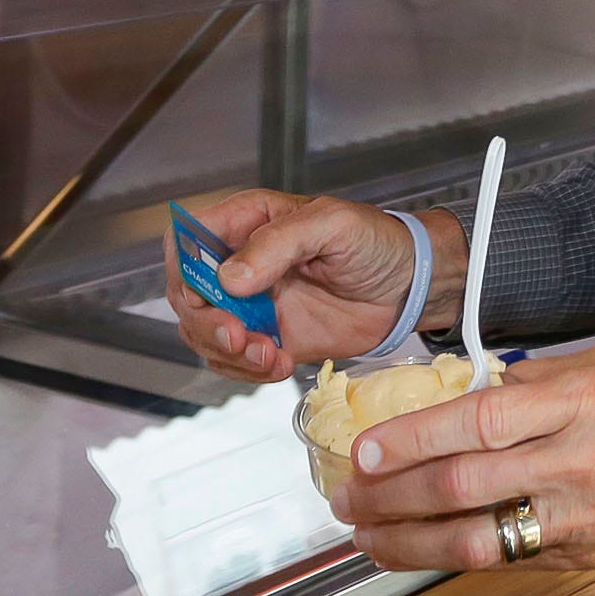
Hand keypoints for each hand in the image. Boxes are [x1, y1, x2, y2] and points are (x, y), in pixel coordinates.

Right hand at [163, 190, 425, 382]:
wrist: (410, 287)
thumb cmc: (375, 241)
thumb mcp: (330, 225)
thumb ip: (278, 244)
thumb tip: (230, 277)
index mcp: (247, 224)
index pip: (187, 241)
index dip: (184, 270)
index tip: (205, 295)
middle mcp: (241, 265)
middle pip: (189, 295)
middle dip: (206, 322)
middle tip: (239, 338)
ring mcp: (252, 305)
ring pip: (206, 333)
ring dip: (228, 353)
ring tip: (270, 357)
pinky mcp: (270, 338)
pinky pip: (236, 361)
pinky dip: (249, 371)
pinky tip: (281, 365)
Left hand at [331, 345, 594, 570]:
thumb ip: (543, 378)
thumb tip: (485, 388)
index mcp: (578, 402)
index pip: (475, 421)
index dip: (411, 440)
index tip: (365, 448)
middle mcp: (573, 463)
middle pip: (462, 486)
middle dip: (391, 497)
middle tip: (345, 498)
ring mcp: (579, 519)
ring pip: (477, 539)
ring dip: (409, 541)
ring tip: (365, 537)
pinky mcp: (586, 557)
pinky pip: (511, 560)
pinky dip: (459, 559)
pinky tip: (423, 555)